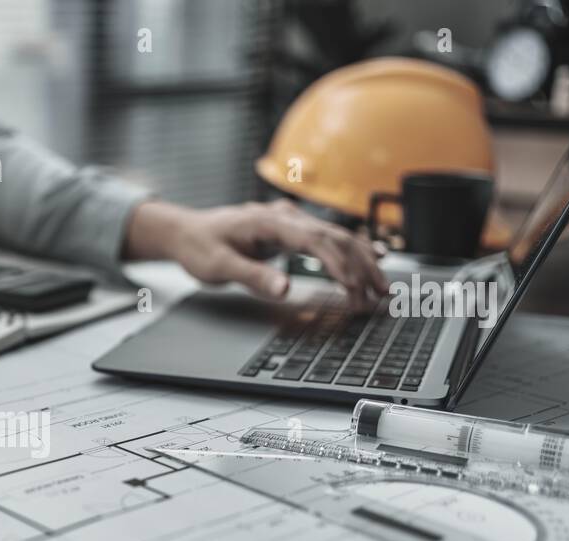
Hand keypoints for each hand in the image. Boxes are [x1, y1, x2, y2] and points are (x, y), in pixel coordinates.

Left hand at [125, 199, 388, 308]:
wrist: (187, 231)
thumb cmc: (200, 246)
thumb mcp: (219, 266)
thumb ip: (253, 276)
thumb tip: (285, 289)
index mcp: (269, 222)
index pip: (314, 240)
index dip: (338, 262)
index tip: (353, 286)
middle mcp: (285, 217)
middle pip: (334, 237)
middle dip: (360, 266)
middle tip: (379, 295)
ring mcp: (290, 222)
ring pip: (336, 238)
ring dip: (361, 261)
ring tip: (381, 288)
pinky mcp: (291, 231)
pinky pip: (328, 240)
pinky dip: (352, 252)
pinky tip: (376, 258)